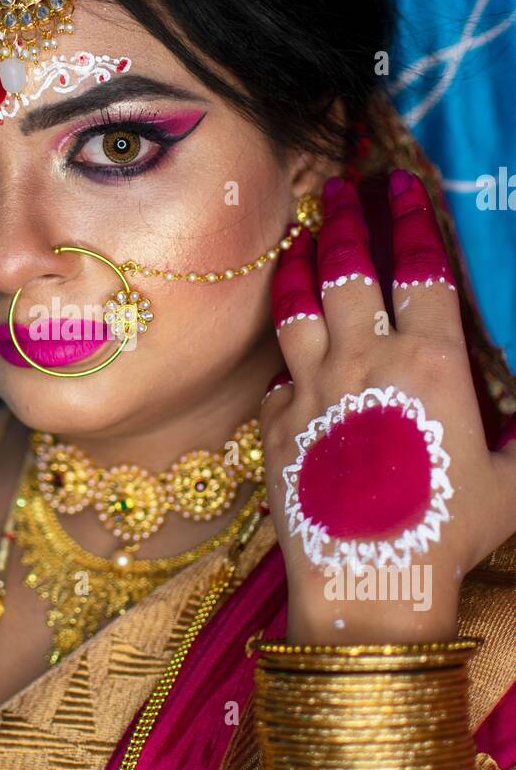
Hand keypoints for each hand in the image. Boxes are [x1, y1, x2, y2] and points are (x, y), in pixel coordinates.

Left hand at [259, 170, 515, 643]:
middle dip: (344, 220)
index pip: (417, 270)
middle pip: (346, 271)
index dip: (407, 221)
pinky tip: (286, 354)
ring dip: (299, 266)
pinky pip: (276, 376)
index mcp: (430, 362)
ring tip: (300, 237)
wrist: (371, 582)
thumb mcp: (510, 480)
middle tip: (339, 189)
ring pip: (297, 307)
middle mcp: (365, 359)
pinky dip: (283, 359)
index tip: (398, 187)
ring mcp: (312, 388)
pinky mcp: (276, 424)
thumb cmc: (449, 533)